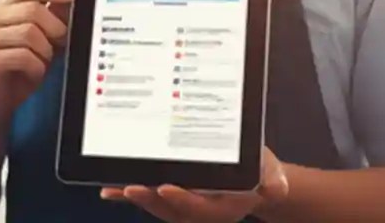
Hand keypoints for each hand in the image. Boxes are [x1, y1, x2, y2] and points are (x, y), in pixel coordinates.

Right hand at [0, 0, 72, 124]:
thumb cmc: (17, 71)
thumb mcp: (40, 43)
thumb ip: (51, 21)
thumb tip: (69, 1)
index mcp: (0, 9)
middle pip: (32, 9)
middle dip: (55, 27)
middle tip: (61, 43)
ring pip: (29, 32)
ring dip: (46, 51)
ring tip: (43, 62)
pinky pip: (23, 56)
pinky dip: (37, 67)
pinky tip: (33, 74)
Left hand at [100, 147, 288, 221]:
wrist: (254, 180)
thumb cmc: (262, 174)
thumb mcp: (273, 174)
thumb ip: (274, 180)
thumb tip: (276, 188)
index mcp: (225, 207)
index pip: (201, 208)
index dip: (183, 200)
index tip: (166, 188)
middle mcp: (201, 211)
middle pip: (172, 209)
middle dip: (150, 200)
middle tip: (129, 188)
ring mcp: (185, 206)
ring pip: (157, 205)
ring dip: (136, 197)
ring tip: (115, 188)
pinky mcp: (173, 198)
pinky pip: (150, 198)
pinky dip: (128, 193)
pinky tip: (108, 189)